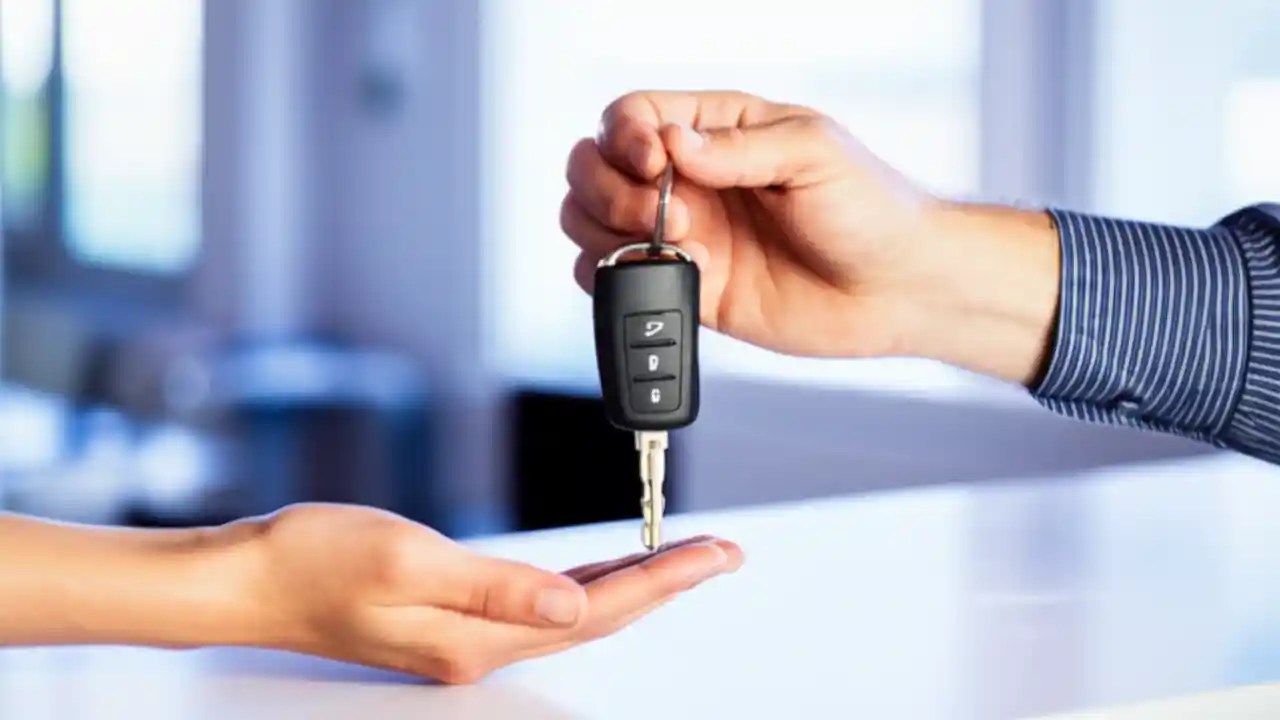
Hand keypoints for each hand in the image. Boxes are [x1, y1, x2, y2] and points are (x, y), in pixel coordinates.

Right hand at [247, 504, 741, 683]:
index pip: (599, 611)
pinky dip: (581, 585)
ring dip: (631, 585)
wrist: (252, 580)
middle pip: (600, 616)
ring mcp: (465, 637)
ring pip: (574, 612)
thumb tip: (575, 605)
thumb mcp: (408, 562)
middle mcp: (480, 647)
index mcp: (479, 638)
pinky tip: (594, 573)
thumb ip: (497, 588)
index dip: (666, 580)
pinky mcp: (450, 618)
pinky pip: (538, 604)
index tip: (717, 554)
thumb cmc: (316, 562)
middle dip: (666, 583)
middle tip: (721, 553)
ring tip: (679, 559)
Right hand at [562, 91, 1059, 384]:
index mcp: (717, 131)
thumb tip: (671, 145)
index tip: (653, 163)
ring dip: (609, 234)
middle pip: (593, 167)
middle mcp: (691, 181)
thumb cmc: (873, 210)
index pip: (632, 116)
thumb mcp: (814, 154)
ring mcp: (685, 235)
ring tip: (677, 245)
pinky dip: (619, 281)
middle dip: (610, 190)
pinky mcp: (690, 288)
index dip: (624, 137)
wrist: (900, 290)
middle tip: (667, 214)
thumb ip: (739, 148)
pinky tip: (673, 277)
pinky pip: (619, 281)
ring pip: (590, 223)